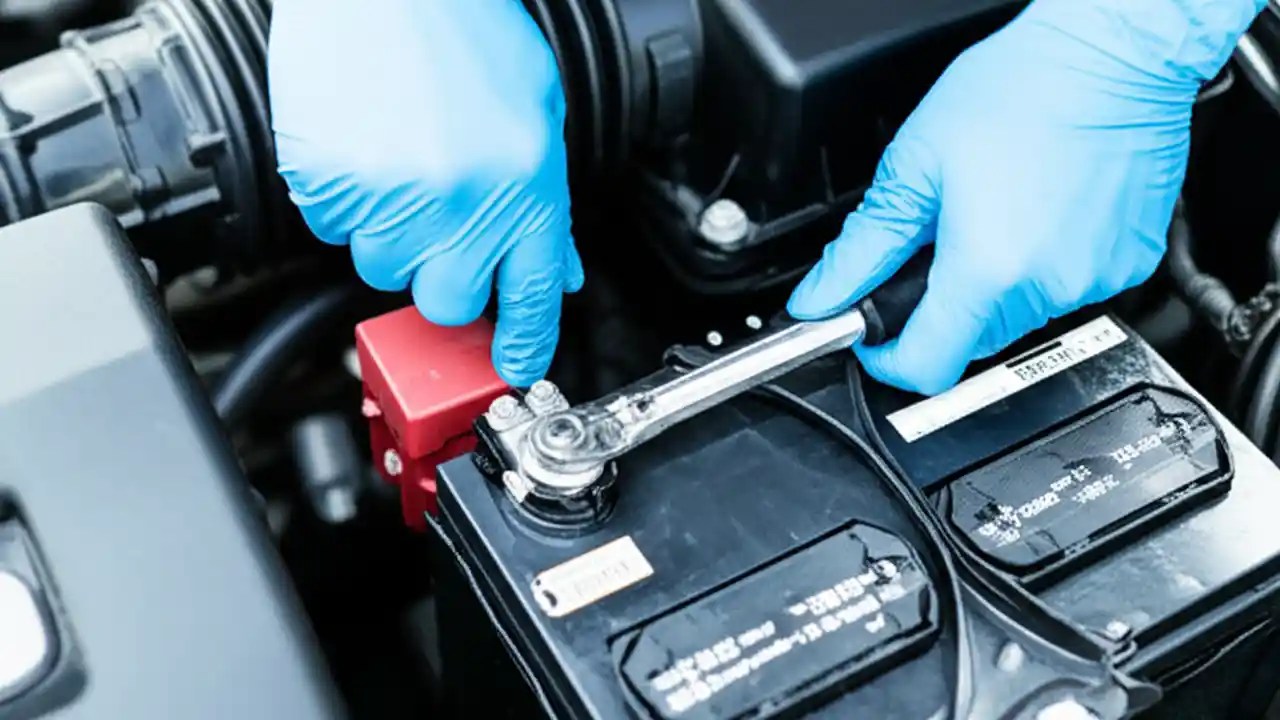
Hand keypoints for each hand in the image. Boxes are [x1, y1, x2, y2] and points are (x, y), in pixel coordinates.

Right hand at [267, 0, 582, 385]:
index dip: (522, 344)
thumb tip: (555, 265)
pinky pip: (333, 229)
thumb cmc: (466, 32)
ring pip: (382, 268)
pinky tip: (365, 153)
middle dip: (444, 282)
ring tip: (400, 170)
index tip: (512, 367)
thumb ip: (546, 201)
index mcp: (523, 189)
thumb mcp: (538, 115)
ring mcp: (391, 199)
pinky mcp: (331, 185)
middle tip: (441, 235)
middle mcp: (460, 204)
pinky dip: (346, 205)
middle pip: (446, 304)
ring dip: (391, 237)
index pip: (530, 297)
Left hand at [788, 0, 1265, 394]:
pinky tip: (1035, 211)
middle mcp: (1046, 287)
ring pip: (1015, 317)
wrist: (1114, 54)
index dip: (887, 358)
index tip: (874, 334)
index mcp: (987, 270)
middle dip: (936, 306)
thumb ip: (862, 247)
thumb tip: (823, 296)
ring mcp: (1092, 279)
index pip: (925, 367)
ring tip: (990, 211)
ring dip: (989, 284)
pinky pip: (1061, 289)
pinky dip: (1037, 266)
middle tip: (932, 243)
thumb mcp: (915, 165)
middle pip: (968, 341)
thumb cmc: (1025, 87)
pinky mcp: (1126, 265)